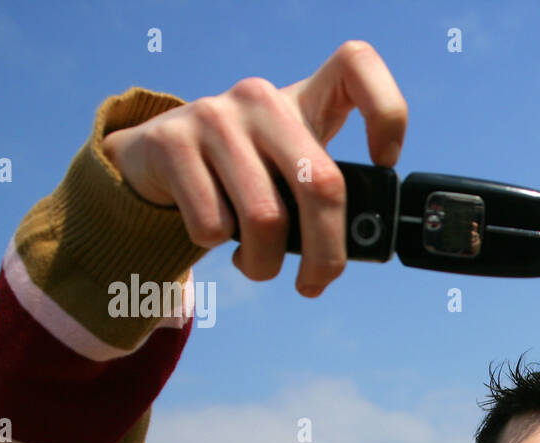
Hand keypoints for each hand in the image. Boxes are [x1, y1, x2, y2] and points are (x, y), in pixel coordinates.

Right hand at [101, 40, 407, 296]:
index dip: (386, 111)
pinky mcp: (171, 141)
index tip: (384, 160)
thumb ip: (320, 195)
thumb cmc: (243, 175)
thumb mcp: (286, 171)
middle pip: (321, 184)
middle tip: (316, 281)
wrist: (153, 159)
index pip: (357, 64)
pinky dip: (219, 247)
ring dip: (265, 263)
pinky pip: (214, 224)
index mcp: (304, 99)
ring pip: (265, 218)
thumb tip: (350, 251)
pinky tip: (215, 232)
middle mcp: (263, 98)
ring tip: (258, 263)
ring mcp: (215, 115)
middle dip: (326, 254)